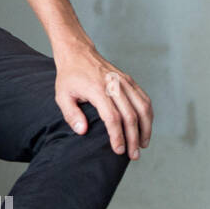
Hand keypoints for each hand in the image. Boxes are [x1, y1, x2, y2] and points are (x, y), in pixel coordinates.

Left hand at [52, 42, 152, 158]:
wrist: (78, 53)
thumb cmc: (69, 76)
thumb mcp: (62, 96)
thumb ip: (71, 114)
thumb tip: (82, 131)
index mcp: (97, 89)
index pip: (113, 118)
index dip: (117, 136)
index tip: (119, 150)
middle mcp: (114, 85)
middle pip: (130, 115)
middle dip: (134, 138)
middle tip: (133, 155)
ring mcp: (124, 81)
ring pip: (143, 107)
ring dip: (146, 128)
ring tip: (143, 144)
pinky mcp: (129, 80)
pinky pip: (144, 98)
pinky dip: (148, 114)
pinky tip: (146, 127)